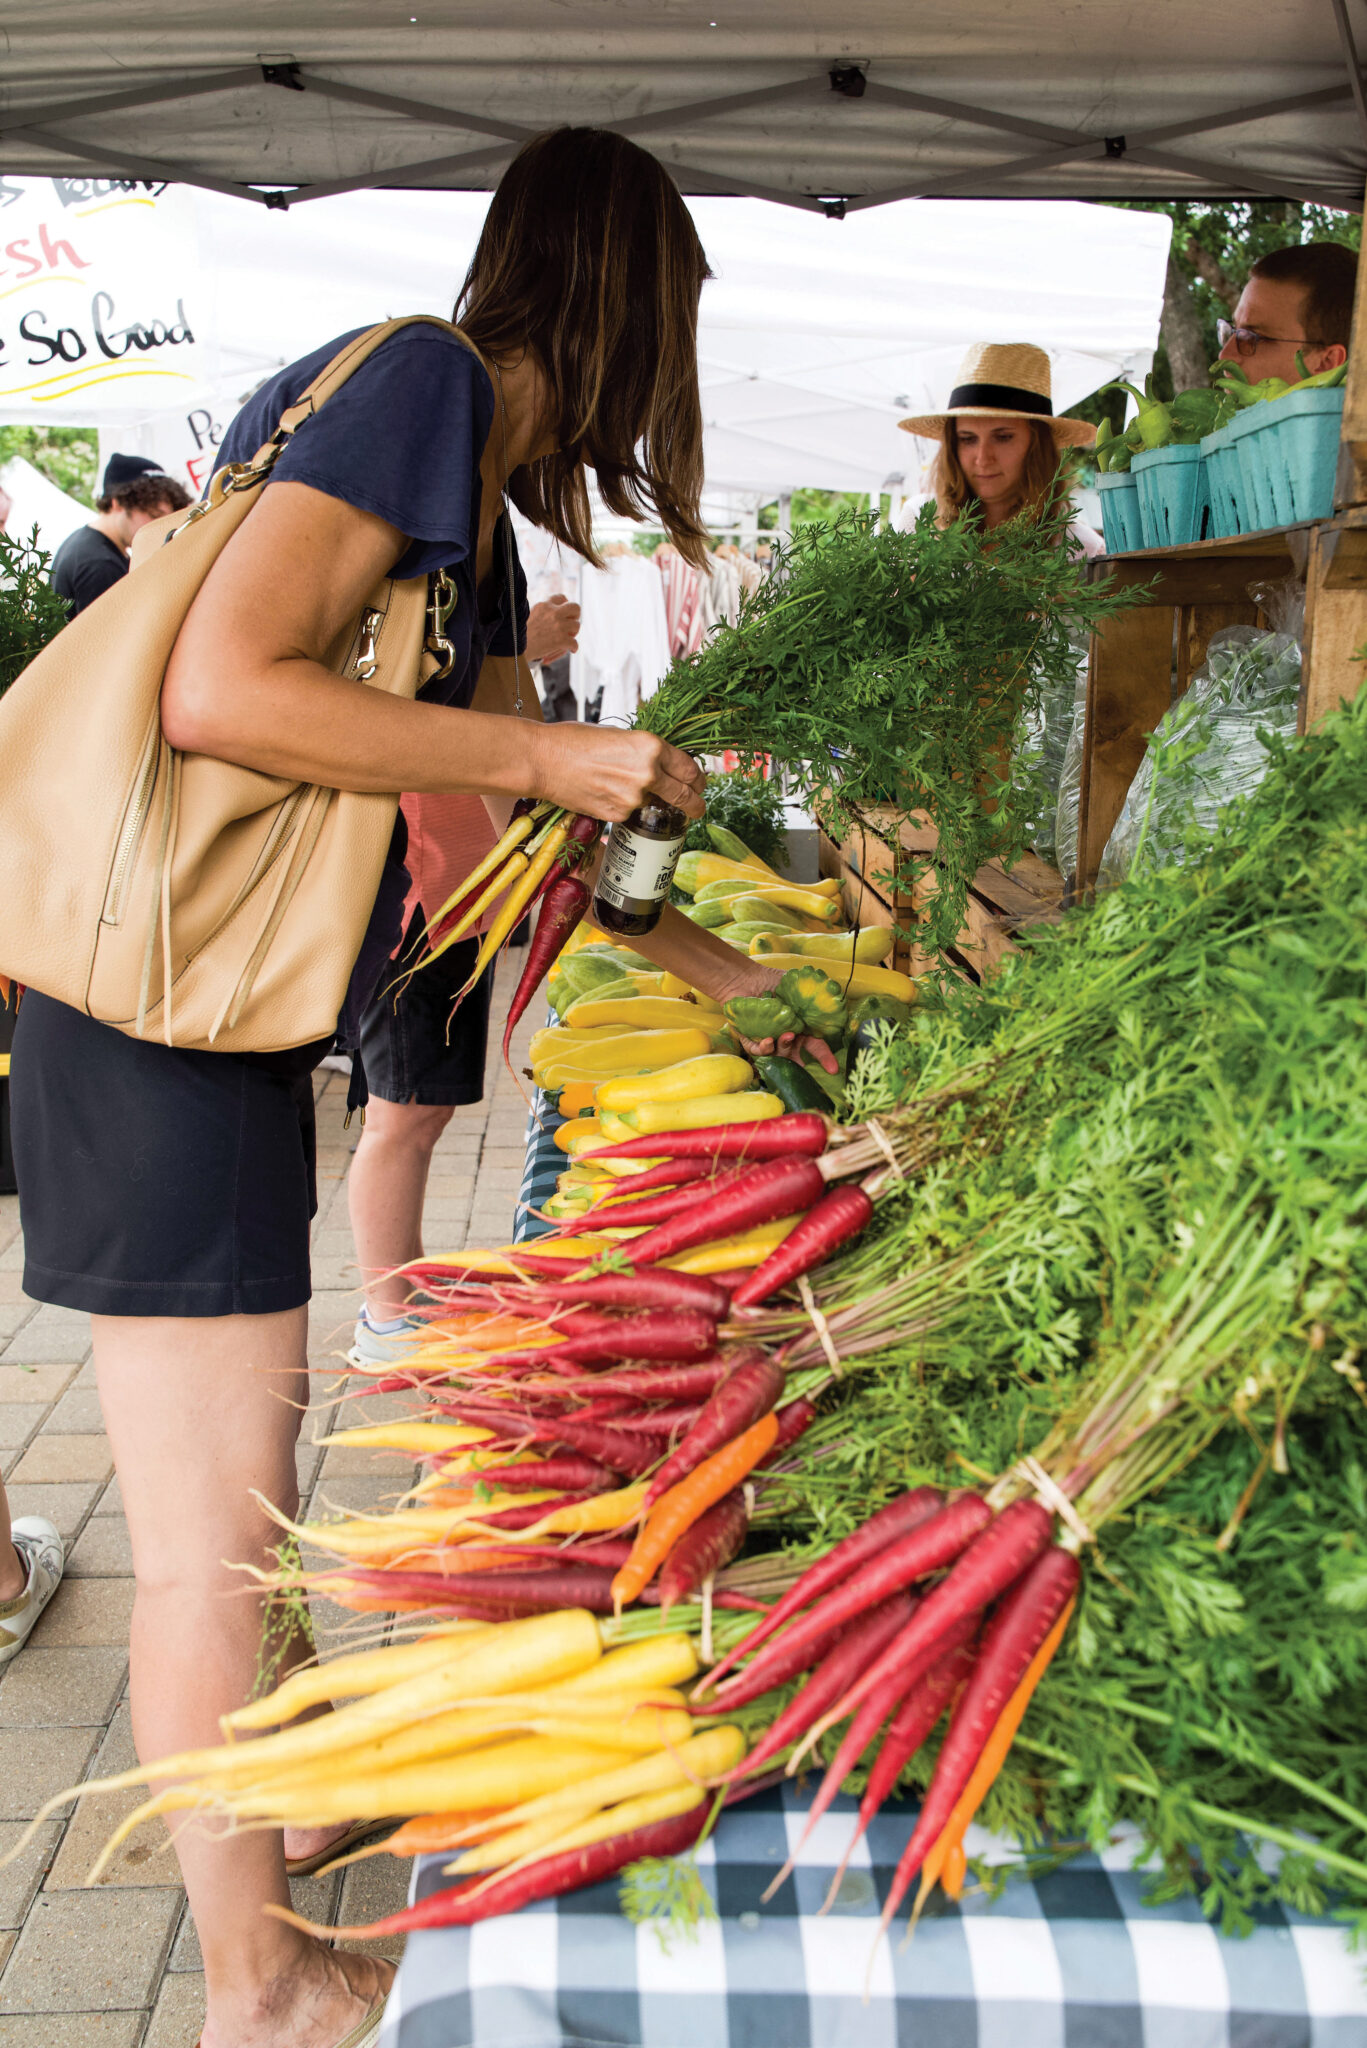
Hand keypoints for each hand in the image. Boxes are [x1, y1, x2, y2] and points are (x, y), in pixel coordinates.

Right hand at [525, 595, 579, 664]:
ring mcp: (558, 625)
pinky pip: (575, 643)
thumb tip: (555, 613)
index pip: (561, 598)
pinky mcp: (561, 639)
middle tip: (571, 624)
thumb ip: (543, 612)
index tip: (565, 613)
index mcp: (544, 605)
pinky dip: (574, 648)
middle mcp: (553, 612)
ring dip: (573, 633)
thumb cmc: (520, 635)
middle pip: (575, 607)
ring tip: (567, 639)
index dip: (565, 605)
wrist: (515, 649)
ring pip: (577, 625)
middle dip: (576, 616)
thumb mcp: (530, 615)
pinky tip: (571, 650)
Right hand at [528, 724, 704, 822]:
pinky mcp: (617, 815)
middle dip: (695, 804)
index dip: (698, 780)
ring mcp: (633, 798)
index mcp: (651, 747)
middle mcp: (648, 773)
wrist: (543, 760)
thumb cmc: (575, 741)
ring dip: (648, 802)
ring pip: (653, 805)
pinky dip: (625, 808)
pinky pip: (630, 814)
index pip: (690, 769)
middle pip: (685, 796)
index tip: (699, 785)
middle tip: (697, 808)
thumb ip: (644, 752)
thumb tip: (661, 766)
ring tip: (622, 788)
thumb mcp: (619, 736)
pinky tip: (605, 793)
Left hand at [703, 953, 840, 1072]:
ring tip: (786, 1036)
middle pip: (795, 1058)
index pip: (815, 1047)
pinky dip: (764, 1049)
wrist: (747, 977)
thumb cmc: (773, 981)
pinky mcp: (750, 1039)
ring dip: (784, 1049)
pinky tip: (768, 1040)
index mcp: (800, 1029)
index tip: (833, 1069)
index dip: (825, 1058)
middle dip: (799, 1065)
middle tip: (803, 1064)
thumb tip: (836, 998)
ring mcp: (768, 1039)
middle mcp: (785, 1037)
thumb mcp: (798, 986)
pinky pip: (757, 1051)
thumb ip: (815, 994)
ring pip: (778, 1055)